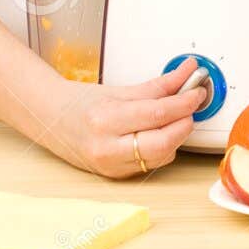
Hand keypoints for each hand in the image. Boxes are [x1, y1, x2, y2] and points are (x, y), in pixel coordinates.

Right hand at [47, 56, 211, 178]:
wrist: (52, 119)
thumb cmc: (82, 102)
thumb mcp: (120, 89)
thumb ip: (159, 85)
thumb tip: (188, 72)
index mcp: (106, 119)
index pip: (158, 113)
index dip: (185, 101)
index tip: (197, 90)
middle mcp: (107, 147)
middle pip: (162, 142)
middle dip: (185, 123)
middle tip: (192, 106)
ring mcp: (110, 165)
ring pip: (160, 156)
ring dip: (177, 137)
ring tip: (177, 118)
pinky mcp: (115, 175)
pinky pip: (150, 164)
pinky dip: (163, 149)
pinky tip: (161, 134)